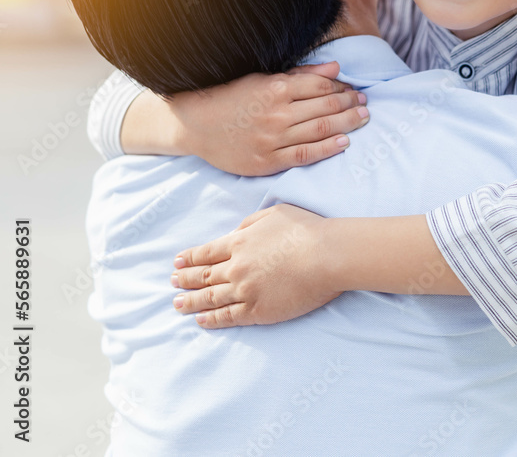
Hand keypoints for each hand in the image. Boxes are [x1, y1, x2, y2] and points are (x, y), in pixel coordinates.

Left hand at [171, 204, 342, 327]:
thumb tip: (236, 233)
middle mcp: (236, 268)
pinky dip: (212, 319)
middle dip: (184, 279)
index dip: (190, 258)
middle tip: (172, 283)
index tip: (177, 262)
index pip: (207, 253)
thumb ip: (251, 223)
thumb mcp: (275, 213)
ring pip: (210, 298)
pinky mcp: (259, 310)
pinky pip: (229, 316)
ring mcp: (245, 290)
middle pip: (203, 276)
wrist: (326, 256)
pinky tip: (202, 320)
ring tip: (178, 305)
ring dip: (191, 301)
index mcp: (240, 243)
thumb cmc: (307, 230)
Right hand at [172, 62, 369, 175]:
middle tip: (365, 103)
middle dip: (350, 105)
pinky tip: (344, 143)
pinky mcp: (267, 161)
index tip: (354, 90)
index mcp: (274, 88)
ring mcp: (272, 139)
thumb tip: (335, 68)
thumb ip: (300, 74)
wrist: (195, 125)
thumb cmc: (230, 97)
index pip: (320, 87)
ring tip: (363, 119)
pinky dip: (328, 149)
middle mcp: (276, 114)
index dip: (342, 89)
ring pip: (320, 130)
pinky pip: (305, 155)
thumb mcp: (262, 78)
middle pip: (325, 108)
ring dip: (346, 124)